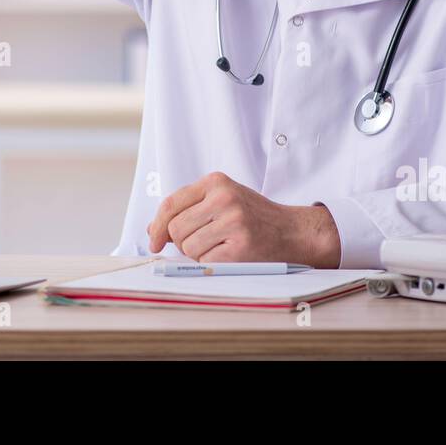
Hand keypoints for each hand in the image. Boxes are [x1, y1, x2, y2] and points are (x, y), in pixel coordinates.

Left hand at [146, 171, 342, 267]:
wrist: (292, 231)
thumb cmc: (252, 216)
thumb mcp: (222, 200)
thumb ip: (189, 209)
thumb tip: (153, 230)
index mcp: (216, 182)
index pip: (171, 203)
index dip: (158, 225)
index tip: (154, 241)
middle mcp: (223, 198)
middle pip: (176, 228)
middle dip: (181, 242)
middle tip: (201, 242)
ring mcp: (233, 221)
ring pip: (188, 247)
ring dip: (197, 253)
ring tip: (219, 245)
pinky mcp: (239, 246)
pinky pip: (204, 261)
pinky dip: (211, 262)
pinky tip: (228, 253)